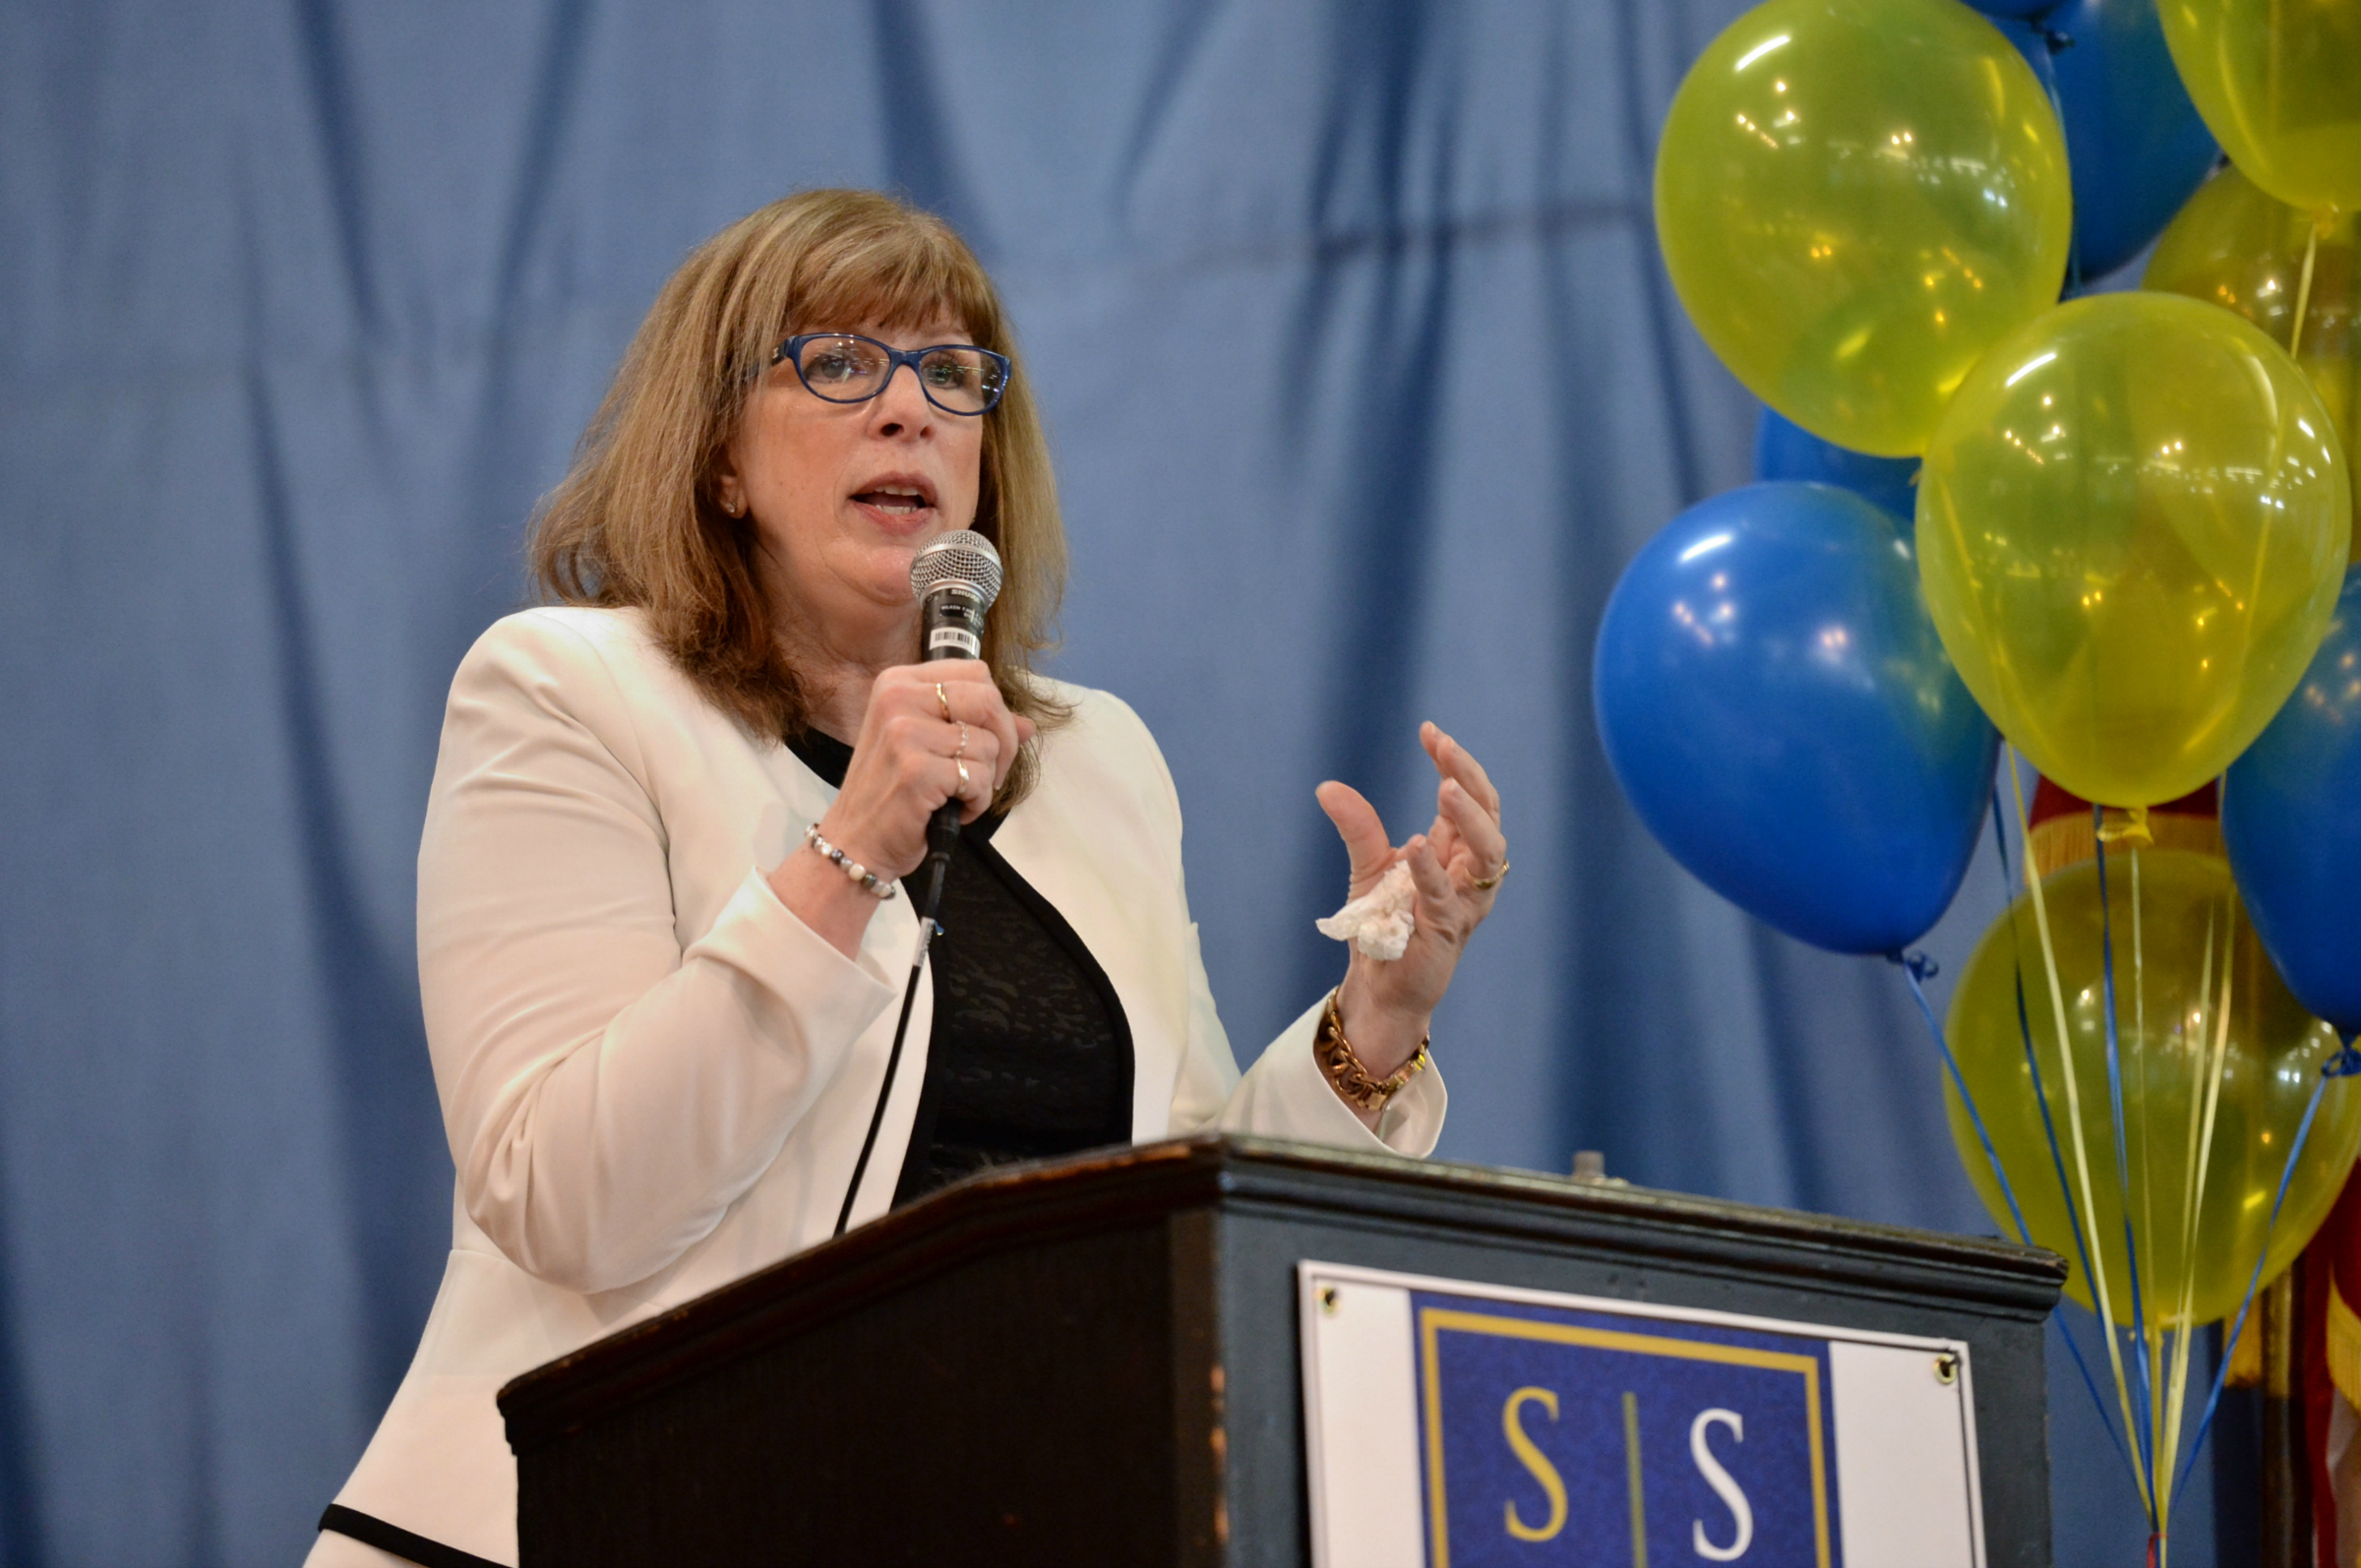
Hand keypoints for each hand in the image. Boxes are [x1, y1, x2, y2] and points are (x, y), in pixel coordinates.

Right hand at [823, 659, 1031, 876]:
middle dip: (1004, 743)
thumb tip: (1027, 725)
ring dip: (983, 780)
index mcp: (898, 682)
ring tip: (954, 795)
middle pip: (988, 701)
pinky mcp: (916, 770)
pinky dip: (976, 802)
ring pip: (987, 745)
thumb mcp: (927, 745)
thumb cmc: (891, 792)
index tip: (989, 740)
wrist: (855, 840)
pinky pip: (978, 778)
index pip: (976, 672)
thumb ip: (975, 726)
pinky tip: (952, 809)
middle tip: (988, 774)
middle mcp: (897, 699)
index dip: (996, 709)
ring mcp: (904, 733)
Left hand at [1316, 723, 1505, 1094]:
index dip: (1456, 762)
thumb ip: (1358, 827)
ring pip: (1488, 853)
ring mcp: (1464, 902)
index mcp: (1456, 850)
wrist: (1379, 986)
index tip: (1429, 732)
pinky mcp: (1447, 931)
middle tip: (1445, 749)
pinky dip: (1431, 869)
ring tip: (1446, 787)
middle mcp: (1469, 872)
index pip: (1470, 796)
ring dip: (1470, 818)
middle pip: (1489, 814)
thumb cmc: (1385, 925)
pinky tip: (1416, 844)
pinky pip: (1445, 896)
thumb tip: (1326, 787)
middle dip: (1470, 777)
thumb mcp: (1369, 867)